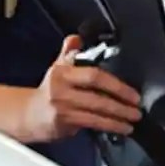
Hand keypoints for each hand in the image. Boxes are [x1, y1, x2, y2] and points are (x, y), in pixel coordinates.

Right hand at [21, 35, 142, 142]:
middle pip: (97, 96)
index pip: (93, 75)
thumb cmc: (48, 91)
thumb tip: (76, 38)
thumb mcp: (57, 67)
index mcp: (63, 72)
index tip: (131, 91)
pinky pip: (91, 124)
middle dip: (120, 103)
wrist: (28, 114)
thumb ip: (69, 53)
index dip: (114, 84)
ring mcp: (63, 108)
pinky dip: (108, 126)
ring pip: (96, 113)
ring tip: (133, 119)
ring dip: (118, 117)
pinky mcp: (63, 124)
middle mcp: (62, 89)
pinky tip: (121, 127)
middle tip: (136, 107)